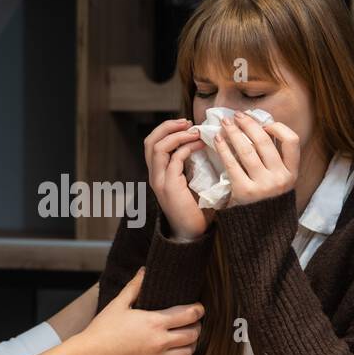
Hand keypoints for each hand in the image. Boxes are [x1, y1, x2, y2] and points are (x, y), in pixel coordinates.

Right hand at [76, 268, 203, 354]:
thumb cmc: (102, 330)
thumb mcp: (118, 304)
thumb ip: (135, 287)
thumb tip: (144, 270)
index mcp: (154, 322)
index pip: (188, 314)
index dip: (198, 310)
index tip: (199, 308)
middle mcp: (160, 342)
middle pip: (192, 334)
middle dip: (197, 327)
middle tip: (193, 322)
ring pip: (188, 353)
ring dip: (191, 345)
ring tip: (188, 339)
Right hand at [144, 118, 212, 239]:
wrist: (193, 232)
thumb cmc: (196, 208)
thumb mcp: (191, 181)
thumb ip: (190, 164)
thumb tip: (203, 142)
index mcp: (158, 173)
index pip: (152, 143)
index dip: (166, 129)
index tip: (186, 124)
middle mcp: (154, 175)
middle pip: (150, 141)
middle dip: (168, 127)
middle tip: (187, 122)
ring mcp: (160, 181)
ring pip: (158, 148)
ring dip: (177, 135)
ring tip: (194, 132)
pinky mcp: (170, 187)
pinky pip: (174, 160)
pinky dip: (187, 148)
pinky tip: (200, 146)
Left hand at [212, 111, 300, 206]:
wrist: (259, 232)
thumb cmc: (266, 202)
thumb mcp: (280, 182)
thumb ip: (275, 161)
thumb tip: (259, 129)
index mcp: (292, 174)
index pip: (292, 141)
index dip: (278, 127)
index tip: (264, 123)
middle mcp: (280, 178)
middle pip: (265, 141)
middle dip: (249, 124)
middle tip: (237, 116)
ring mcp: (263, 185)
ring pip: (247, 150)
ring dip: (234, 132)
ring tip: (225, 123)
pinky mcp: (244, 191)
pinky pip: (232, 163)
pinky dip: (223, 148)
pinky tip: (218, 140)